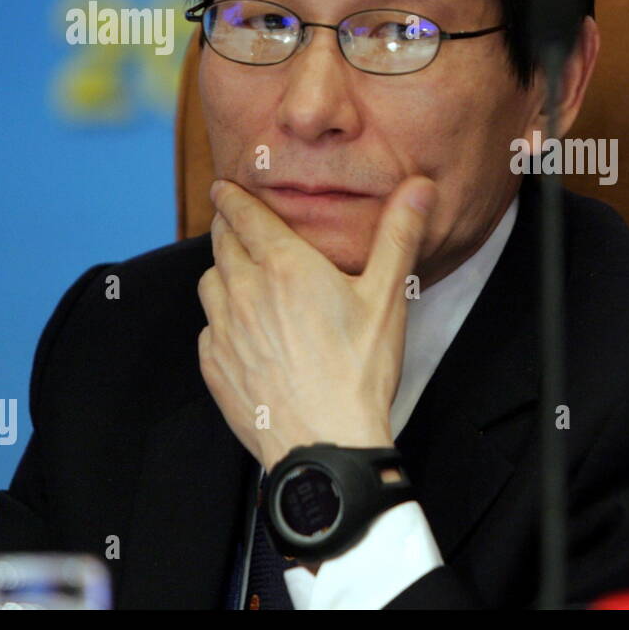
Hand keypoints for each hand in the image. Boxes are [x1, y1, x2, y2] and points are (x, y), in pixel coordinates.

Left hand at [197, 175, 436, 473]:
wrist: (326, 443)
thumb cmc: (359, 371)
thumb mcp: (387, 296)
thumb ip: (399, 235)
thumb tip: (419, 188)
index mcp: (284, 267)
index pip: (245, 216)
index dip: (234, 197)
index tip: (225, 187)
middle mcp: (245, 292)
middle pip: (221, 244)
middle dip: (227, 228)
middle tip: (235, 223)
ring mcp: (225, 332)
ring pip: (210, 284)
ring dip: (222, 272)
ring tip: (241, 275)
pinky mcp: (216, 367)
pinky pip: (209, 329)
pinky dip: (221, 320)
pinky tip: (244, 330)